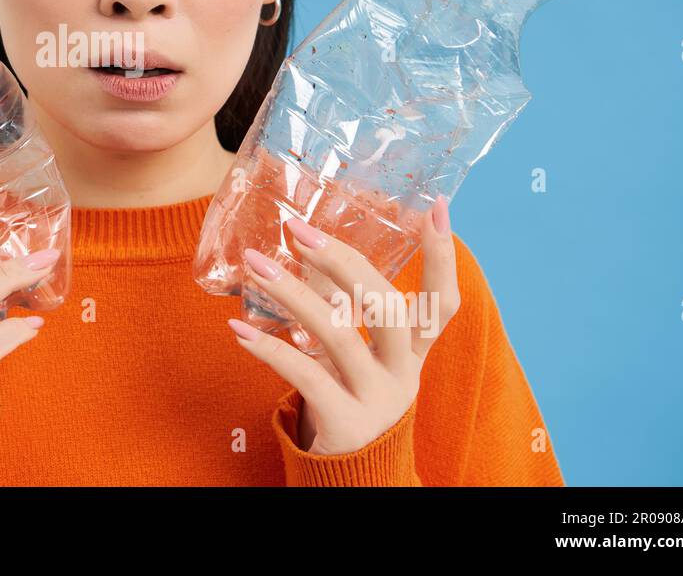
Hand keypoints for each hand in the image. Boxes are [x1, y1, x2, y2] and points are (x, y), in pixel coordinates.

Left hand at [228, 194, 458, 455]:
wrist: (351, 474)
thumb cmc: (349, 393)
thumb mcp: (356, 350)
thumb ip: (343, 304)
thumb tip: (306, 247)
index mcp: (414, 351)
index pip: (442, 302)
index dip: (443, 259)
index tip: (438, 208)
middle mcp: (403, 373)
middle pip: (388, 310)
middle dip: (344, 263)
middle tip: (299, 231)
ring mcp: (377, 399)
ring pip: (340, 336)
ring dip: (293, 294)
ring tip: (256, 265)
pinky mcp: (345, 423)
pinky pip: (306, 377)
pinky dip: (270, 349)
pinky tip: (239, 329)